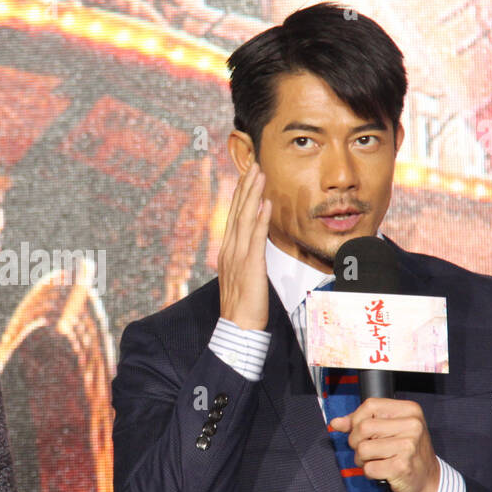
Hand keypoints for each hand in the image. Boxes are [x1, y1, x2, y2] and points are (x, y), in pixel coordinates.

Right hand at [218, 162, 271, 330]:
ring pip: (244, 218)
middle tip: (252, 164)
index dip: (240, 194)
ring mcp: (238, 257)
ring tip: (258, 174)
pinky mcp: (250, 265)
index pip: (233, 216)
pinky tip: (265, 203)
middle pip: (237, 211)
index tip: (246, 176)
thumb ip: (246, 258)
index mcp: (227, 252)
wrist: (238, 327)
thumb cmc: (243, 306)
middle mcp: (229, 250)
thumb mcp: (242, 277)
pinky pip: (255, 237)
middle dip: (245, 186)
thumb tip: (255, 246)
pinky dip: (259, 218)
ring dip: (252, 194)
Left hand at [329, 398, 439, 491]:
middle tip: (368, 450)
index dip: (357, 419)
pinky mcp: (402, 466)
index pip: (369, 405)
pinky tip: (383, 471)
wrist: (428, 479)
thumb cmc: (406, 451)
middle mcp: (412, 425)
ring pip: (362, 449)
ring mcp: (408, 446)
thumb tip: (336, 423)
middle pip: (362, 428)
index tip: (361, 431)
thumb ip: (361, 422)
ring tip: (376, 461)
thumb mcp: (389, 429)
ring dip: (362, 460)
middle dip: (356, 442)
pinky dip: (370, 473)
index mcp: (409, 410)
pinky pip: (368, 468)